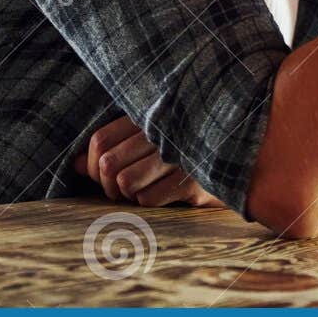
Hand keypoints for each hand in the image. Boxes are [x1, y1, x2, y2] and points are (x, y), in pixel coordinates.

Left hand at [73, 116, 223, 207]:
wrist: (242, 157)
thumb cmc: (185, 150)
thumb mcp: (149, 141)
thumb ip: (112, 149)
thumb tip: (76, 166)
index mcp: (149, 114)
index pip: (100, 140)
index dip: (92, 163)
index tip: (102, 172)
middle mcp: (162, 130)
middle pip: (108, 165)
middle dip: (107, 185)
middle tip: (121, 189)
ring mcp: (179, 155)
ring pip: (125, 183)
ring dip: (128, 194)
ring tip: (143, 189)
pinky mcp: (193, 179)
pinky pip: (148, 198)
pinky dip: (148, 201)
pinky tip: (164, 193)